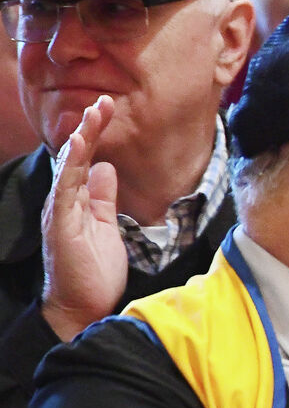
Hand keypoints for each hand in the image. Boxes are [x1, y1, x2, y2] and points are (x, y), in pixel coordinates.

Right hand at [39, 95, 126, 342]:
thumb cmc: (94, 271)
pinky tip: (79, 145)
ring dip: (81, 138)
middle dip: (89, 127)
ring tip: (93, 113)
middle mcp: (64, 201)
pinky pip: (65, 188)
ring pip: (68, 167)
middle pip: (75, 157)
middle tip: (103, 100)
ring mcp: (61, 211)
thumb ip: (103, 198)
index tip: (108, 110)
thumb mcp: (107, 226)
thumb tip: (106, 168)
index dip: (95, 134)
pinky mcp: (61, 223)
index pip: (85, 160)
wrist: (82, 307)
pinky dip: (71, 165)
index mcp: (77, 201)